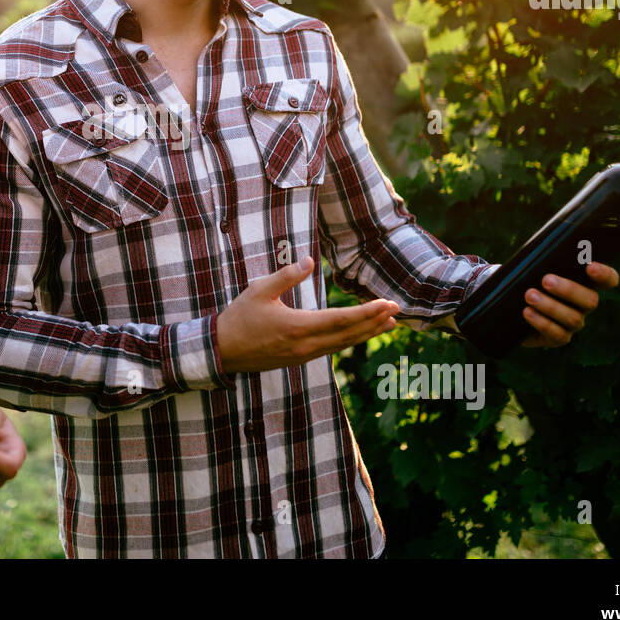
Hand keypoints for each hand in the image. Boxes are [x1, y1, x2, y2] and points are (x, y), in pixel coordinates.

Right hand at [216, 256, 398, 373]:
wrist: (222, 351)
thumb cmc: (239, 317)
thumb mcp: (259, 290)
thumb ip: (287, 275)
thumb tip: (309, 260)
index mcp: (298, 326)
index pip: (342, 320)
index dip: (367, 312)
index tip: (387, 304)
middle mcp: (305, 345)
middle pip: (349, 335)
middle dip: (375, 322)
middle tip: (397, 311)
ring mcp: (303, 355)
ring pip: (342, 344)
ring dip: (366, 333)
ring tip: (387, 323)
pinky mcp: (299, 359)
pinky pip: (331, 348)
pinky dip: (349, 339)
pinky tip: (358, 333)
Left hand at [520, 261, 619, 346]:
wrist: (514, 309)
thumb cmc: (528, 282)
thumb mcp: (536, 270)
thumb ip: (546, 262)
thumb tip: (542, 254)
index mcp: (586, 284)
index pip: (608, 280)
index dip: (605, 274)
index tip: (590, 266)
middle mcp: (585, 305)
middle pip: (591, 300)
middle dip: (569, 290)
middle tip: (546, 280)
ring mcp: (574, 323)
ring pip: (573, 318)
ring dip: (550, 306)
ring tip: (529, 295)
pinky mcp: (560, 338)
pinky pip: (558, 334)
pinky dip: (541, 322)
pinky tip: (527, 312)